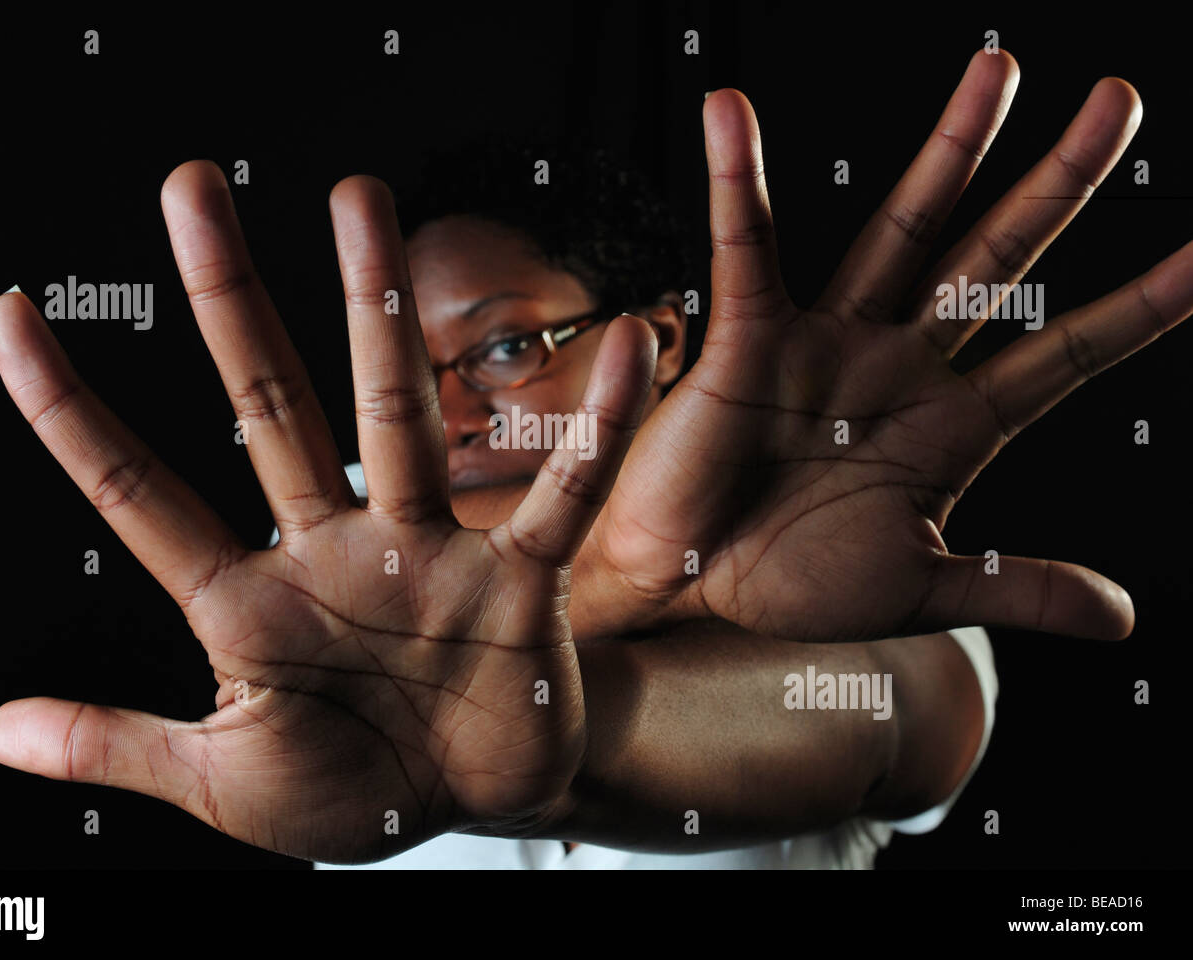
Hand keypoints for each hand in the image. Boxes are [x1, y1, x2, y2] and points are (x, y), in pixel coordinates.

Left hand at [0, 162, 655, 862]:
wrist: (469, 809)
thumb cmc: (350, 794)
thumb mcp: (225, 782)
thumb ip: (121, 749)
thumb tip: (0, 734)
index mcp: (251, 603)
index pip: (141, 493)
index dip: (71, 414)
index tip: (8, 315)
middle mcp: (334, 551)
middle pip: (272, 408)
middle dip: (229, 302)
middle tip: (190, 185)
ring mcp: (426, 555)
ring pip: (397, 415)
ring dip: (378, 310)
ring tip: (359, 200)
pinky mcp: (517, 581)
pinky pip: (559, 496)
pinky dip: (591, 432)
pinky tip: (623, 347)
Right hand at [585, 49, 1191, 642]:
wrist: (688, 586)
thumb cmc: (789, 581)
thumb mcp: (918, 585)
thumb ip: (1017, 588)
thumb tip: (1126, 617)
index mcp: (949, 426)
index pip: (1061, 355)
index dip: (1136, 308)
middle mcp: (898, 366)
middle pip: (994, 260)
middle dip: (1058, 184)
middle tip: (1119, 102)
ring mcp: (828, 342)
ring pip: (899, 230)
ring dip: (947, 152)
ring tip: (998, 71)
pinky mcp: (750, 337)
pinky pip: (749, 248)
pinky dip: (737, 182)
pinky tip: (733, 113)